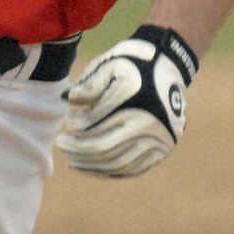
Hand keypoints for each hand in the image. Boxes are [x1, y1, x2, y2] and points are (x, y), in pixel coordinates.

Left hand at [54, 24, 197, 177]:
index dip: (76, 125)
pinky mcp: (163, 149)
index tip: (66, 120)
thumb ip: (90, 83)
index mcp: (133, 99)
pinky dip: (111, 171)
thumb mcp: (111, 63)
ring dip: (91, 165)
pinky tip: (95, 167)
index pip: (94, 123)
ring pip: (117, 163)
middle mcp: (148, 122)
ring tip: (73, 161)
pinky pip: (133, 168)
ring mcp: (158, 139)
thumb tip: (70, 100)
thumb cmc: (135, 62)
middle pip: (103, 148)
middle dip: (77, 149)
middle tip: (61, 144)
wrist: (172, 65)